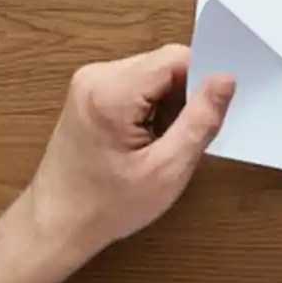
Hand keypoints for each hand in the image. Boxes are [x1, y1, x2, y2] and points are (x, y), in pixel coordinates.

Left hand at [25, 44, 234, 264]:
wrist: (55, 224)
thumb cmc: (105, 206)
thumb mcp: (167, 170)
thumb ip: (201, 120)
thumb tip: (225, 80)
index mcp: (112, 92)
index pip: (176, 58)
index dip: (202, 81)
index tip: (209, 114)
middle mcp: (96, 77)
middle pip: (164, 64)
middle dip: (184, 96)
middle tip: (181, 139)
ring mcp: (89, 82)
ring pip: (152, 74)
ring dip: (167, 104)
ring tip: (159, 144)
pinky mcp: (89, 92)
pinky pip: (136, 84)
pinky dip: (150, 107)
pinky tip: (145, 140)